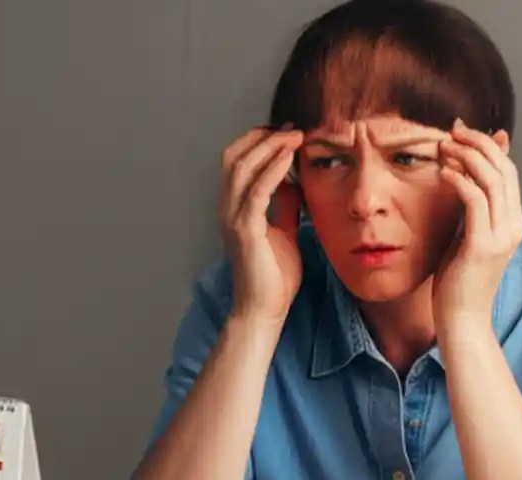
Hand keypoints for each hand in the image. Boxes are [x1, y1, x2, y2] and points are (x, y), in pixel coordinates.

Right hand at [219, 124, 304, 323]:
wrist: (264, 310)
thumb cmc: (273, 277)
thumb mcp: (283, 232)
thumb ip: (284, 206)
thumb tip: (293, 183)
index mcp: (234, 208)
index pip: (237, 161)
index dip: (259, 141)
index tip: (288, 131)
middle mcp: (227, 209)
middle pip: (234, 156)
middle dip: (262, 136)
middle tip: (293, 127)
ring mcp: (232, 219)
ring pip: (241, 167)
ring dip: (269, 146)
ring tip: (294, 135)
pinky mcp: (244, 231)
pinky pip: (256, 190)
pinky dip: (272, 169)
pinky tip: (289, 157)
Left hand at [433, 118, 521, 335]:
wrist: (462, 319)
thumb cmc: (459, 280)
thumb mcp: (466, 234)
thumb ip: (470, 208)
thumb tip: (465, 177)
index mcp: (513, 222)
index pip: (508, 171)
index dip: (487, 146)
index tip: (461, 132)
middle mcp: (513, 226)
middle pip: (504, 168)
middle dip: (478, 143)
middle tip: (452, 131)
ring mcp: (502, 236)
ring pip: (493, 179)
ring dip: (468, 156)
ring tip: (444, 146)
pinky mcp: (483, 246)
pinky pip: (475, 201)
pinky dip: (460, 180)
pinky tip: (442, 171)